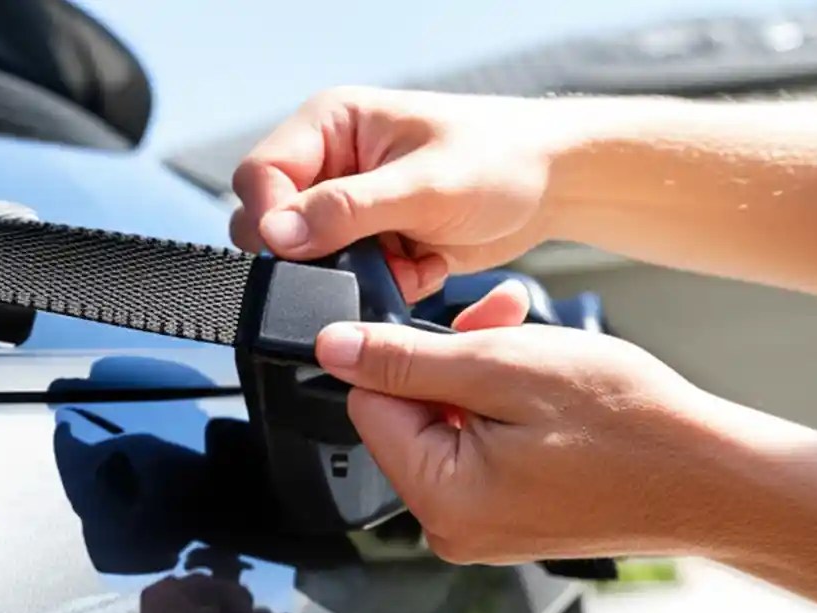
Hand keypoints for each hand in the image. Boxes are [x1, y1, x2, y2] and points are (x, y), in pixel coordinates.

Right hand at [230, 87, 591, 300]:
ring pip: (312, 260)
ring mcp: (351, 206)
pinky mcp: (373, 241)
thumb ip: (346, 210)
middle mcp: (332, 163)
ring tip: (407, 259)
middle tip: (361, 259)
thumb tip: (277, 234)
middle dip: (315, 253)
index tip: (291, 252)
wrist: (555, 184)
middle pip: (276, 222)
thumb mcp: (422, 185)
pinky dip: (386, 283)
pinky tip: (424, 264)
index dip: (268, 218)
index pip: (261, 175)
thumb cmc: (500, 158)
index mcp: (331, 125)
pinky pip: (350, 280)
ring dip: (356, 273)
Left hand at [314, 283, 721, 563]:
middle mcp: (452, 526)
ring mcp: (484, 527)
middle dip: (452, 357)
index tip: (459, 323)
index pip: (371, 406)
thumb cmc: (631, 427)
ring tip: (538, 344)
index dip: (406, 353)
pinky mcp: (512, 517)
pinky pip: (483, 449)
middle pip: (410, 415)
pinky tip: (546, 382)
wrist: (717, 479)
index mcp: (440, 499)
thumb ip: (407, 359)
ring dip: (483, 373)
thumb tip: (333, 350)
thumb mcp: (506, 367)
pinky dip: (505, 408)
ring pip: (450, 424)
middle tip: (508, 320)